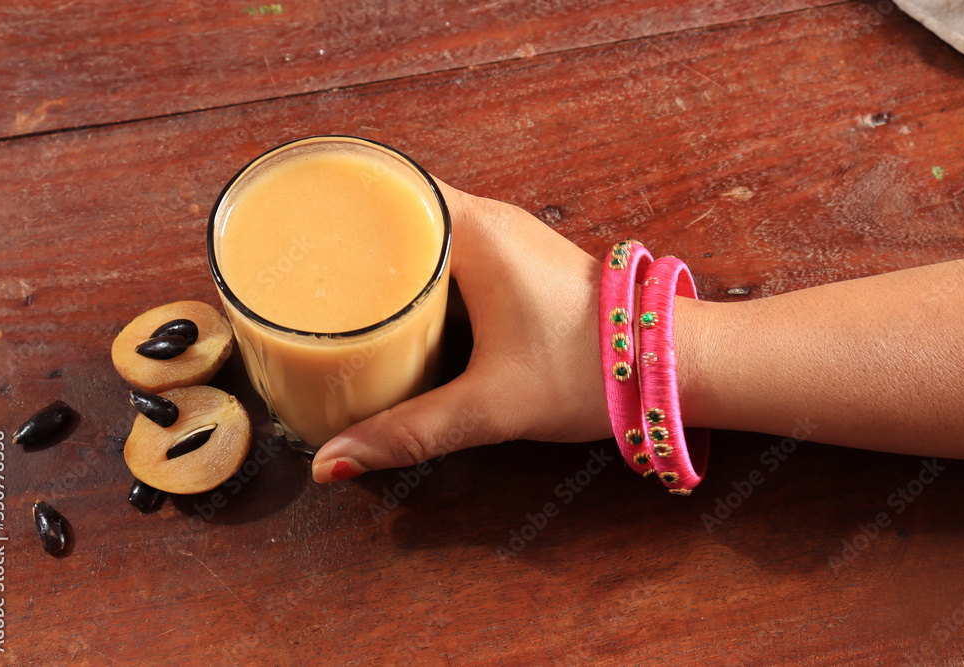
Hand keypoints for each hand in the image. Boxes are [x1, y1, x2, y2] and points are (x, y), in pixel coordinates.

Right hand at [311, 181, 612, 481]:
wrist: (668, 365)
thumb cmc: (590, 371)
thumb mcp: (488, 406)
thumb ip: (408, 432)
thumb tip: (335, 462)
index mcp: (476, 233)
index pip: (390, 185)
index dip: (337, 197)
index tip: (295, 218)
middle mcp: (489, 221)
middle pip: (401, 204)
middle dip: (350, 229)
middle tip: (299, 259)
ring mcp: (505, 239)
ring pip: (427, 228)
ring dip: (386, 249)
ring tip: (331, 278)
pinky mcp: (515, 263)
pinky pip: (450, 249)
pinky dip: (417, 268)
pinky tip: (393, 302)